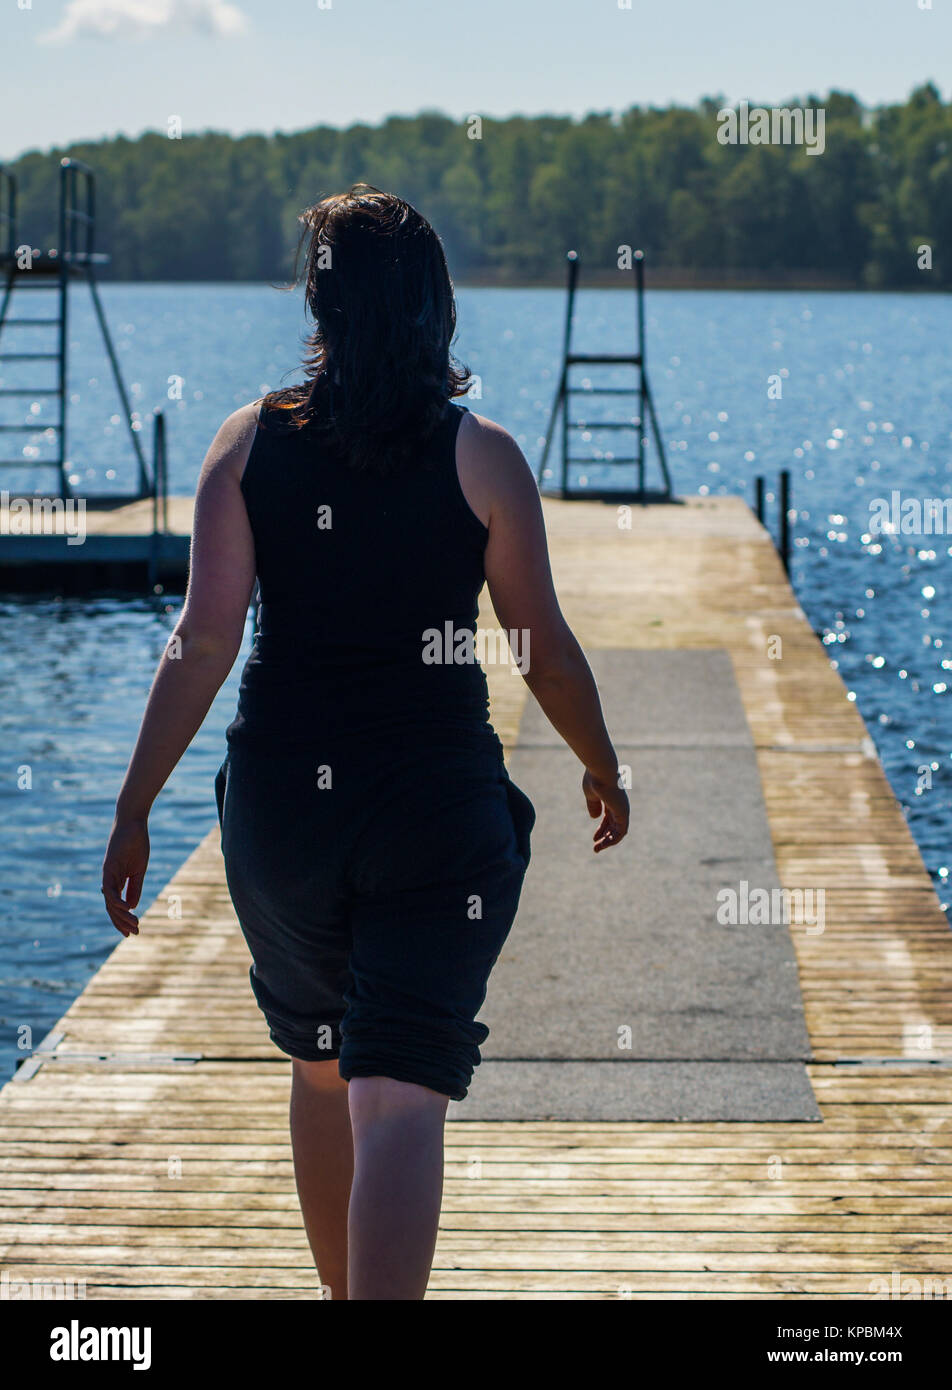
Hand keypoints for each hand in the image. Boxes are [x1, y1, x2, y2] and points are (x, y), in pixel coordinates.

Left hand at [102, 816, 149, 936]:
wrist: (133, 824)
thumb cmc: (137, 844)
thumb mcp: (139, 871)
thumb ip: (135, 888)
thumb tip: (131, 907)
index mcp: (117, 881)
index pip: (117, 905)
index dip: (124, 919)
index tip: (134, 930)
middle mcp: (109, 880)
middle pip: (112, 907)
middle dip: (122, 922)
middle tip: (133, 933)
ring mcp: (107, 875)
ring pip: (110, 901)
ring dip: (121, 915)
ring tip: (134, 924)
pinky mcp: (107, 868)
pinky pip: (109, 889)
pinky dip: (116, 900)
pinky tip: (126, 909)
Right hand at [582, 768, 628, 852]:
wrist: (601, 771)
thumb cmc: (594, 779)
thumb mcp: (591, 795)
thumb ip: (593, 805)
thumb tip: (594, 817)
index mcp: (611, 799)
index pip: (609, 818)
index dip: (602, 829)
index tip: (594, 838)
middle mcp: (619, 805)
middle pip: (613, 825)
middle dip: (605, 837)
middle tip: (596, 848)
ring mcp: (622, 809)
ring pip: (618, 831)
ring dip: (608, 841)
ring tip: (597, 850)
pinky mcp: (623, 813)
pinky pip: (621, 831)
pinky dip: (614, 839)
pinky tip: (604, 844)